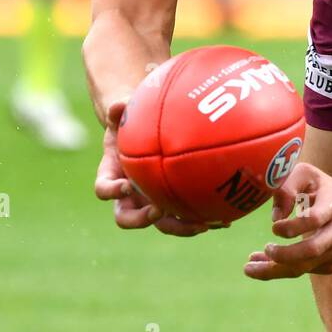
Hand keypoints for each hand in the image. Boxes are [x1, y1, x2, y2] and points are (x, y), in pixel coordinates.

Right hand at [94, 100, 214, 237]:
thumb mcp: (121, 115)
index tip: (125, 187)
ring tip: (203, 224)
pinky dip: (207, 219)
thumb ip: (118, 110)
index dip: (112, 192)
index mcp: (112, 177)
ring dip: (181, 228)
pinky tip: (227, 220)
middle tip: (159, 212)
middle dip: (143, 219)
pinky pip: (187, 217)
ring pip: (163, 224)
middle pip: (128, 218)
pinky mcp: (174, 205)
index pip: (104, 189)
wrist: (139, 136)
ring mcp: (151, 204)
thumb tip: (120, 103)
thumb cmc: (128, 124)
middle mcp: (129, 197)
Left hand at [244, 161, 331, 279]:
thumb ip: (287, 186)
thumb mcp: (306, 175)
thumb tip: (276, 216)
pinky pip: (305, 271)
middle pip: (312, 250)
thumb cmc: (323, 189)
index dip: (292, 226)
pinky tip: (265, 263)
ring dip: (275, 269)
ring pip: (305, 267)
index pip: (315, 219)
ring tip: (250, 267)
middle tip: (264, 249)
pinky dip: (281, 270)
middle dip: (284, 254)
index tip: (274, 227)